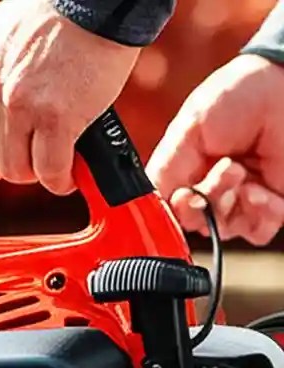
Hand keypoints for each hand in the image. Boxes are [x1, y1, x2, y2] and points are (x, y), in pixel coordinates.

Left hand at [0, 0, 139, 194]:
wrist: (93, 1)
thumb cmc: (47, 18)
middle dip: (3, 166)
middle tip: (23, 153)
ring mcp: (16, 105)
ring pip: (13, 171)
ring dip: (33, 172)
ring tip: (47, 156)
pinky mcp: (56, 117)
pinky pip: (49, 170)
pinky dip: (60, 179)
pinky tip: (67, 170)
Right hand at [148, 54, 283, 246]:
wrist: (283, 85)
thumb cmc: (237, 96)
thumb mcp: (188, 128)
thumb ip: (165, 169)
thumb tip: (148, 204)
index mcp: (185, 171)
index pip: (169, 208)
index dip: (173, 211)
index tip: (183, 195)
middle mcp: (211, 188)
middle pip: (195, 222)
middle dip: (204, 203)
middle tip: (223, 169)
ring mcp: (243, 197)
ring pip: (224, 229)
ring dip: (229, 205)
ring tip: (240, 171)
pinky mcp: (274, 203)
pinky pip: (258, 231)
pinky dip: (256, 215)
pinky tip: (258, 190)